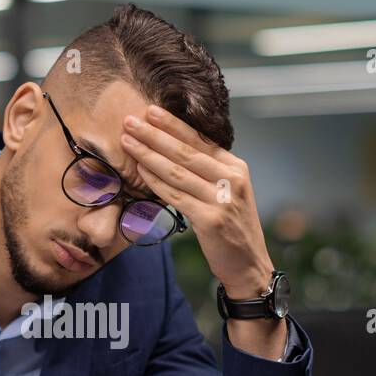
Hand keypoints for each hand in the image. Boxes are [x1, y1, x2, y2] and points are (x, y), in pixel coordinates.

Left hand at [121, 105, 273, 298]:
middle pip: (186, 151)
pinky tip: (140, 171)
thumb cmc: (232, 227)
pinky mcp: (211, 219)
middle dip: (154, 134)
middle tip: (129, 121)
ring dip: (148, 154)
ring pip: (178, 171)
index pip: (200, 140)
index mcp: (236, 167)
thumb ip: (209, 171)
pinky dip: (156, 182)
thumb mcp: (229, 192)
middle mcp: (232, 178)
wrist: (248, 264)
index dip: (173, 124)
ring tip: (127, 142)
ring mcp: (223, 198)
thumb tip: (175, 149)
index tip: (150, 111)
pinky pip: (176, 196)